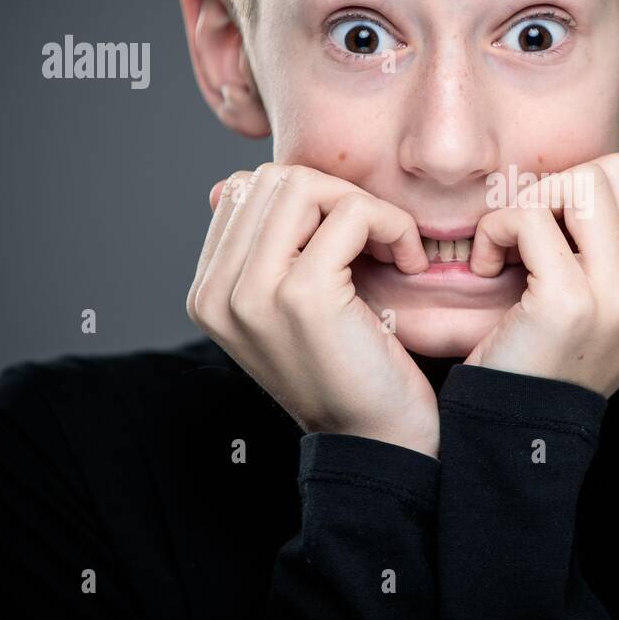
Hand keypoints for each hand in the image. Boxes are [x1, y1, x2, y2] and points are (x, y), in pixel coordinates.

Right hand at [186, 162, 438, 457]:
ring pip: (306, 185)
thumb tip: (230, 184)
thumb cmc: (348, 370)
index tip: (353, 238)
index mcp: (208, 294)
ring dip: (366, 207)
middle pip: (274, 179)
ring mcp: (253, 294)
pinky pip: (350, 213)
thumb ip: (263, 251)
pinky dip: (393, 225)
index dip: (312, 198)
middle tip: (379, 238)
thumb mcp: (291, 308)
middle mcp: (218, 293)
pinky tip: (410, 262)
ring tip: (393, 247)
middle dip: (338, 194)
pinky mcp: (301, 295)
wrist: (378, 441)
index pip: (246, 190)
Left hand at [464, 153, 618, 397]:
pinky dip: (494, 229)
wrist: (517, 425)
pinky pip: (528, 216)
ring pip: (579, 182)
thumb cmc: (551, 352)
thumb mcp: (613, 301)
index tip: (565, 232)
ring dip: (530, 203)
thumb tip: (602, 173)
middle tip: (533, 233)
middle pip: (617, 170)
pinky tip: (486, 264)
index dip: (596, 188)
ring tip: (512, 246)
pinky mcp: (570, 302)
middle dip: (562, 188)